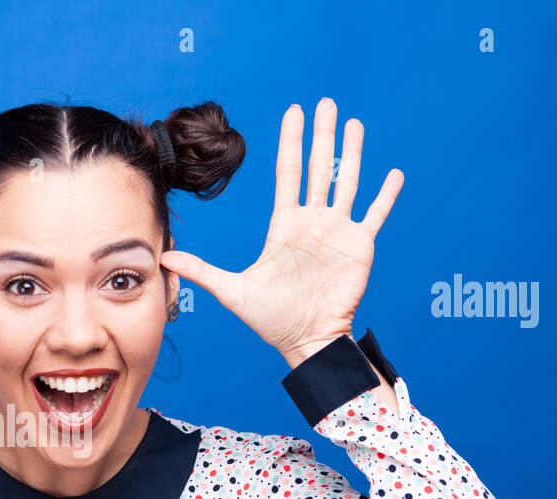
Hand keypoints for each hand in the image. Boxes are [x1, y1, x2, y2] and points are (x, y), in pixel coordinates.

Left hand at [160, 97, 403, 360]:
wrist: (305, 339)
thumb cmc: (270, 319)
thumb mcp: (231, 290)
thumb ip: (200, 270)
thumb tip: (162, 256)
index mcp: (285, 225)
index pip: (288, 173)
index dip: (290, 142)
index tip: (293, 112)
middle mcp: (312, 222)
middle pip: (318, 168)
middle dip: (322, 135)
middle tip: (326, 102)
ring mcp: (337, 231)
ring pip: (346, 182)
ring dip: (352, 153)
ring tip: (354, 123)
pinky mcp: (360, 245)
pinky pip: (376, 214)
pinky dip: (386, 195)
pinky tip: (394, 173)